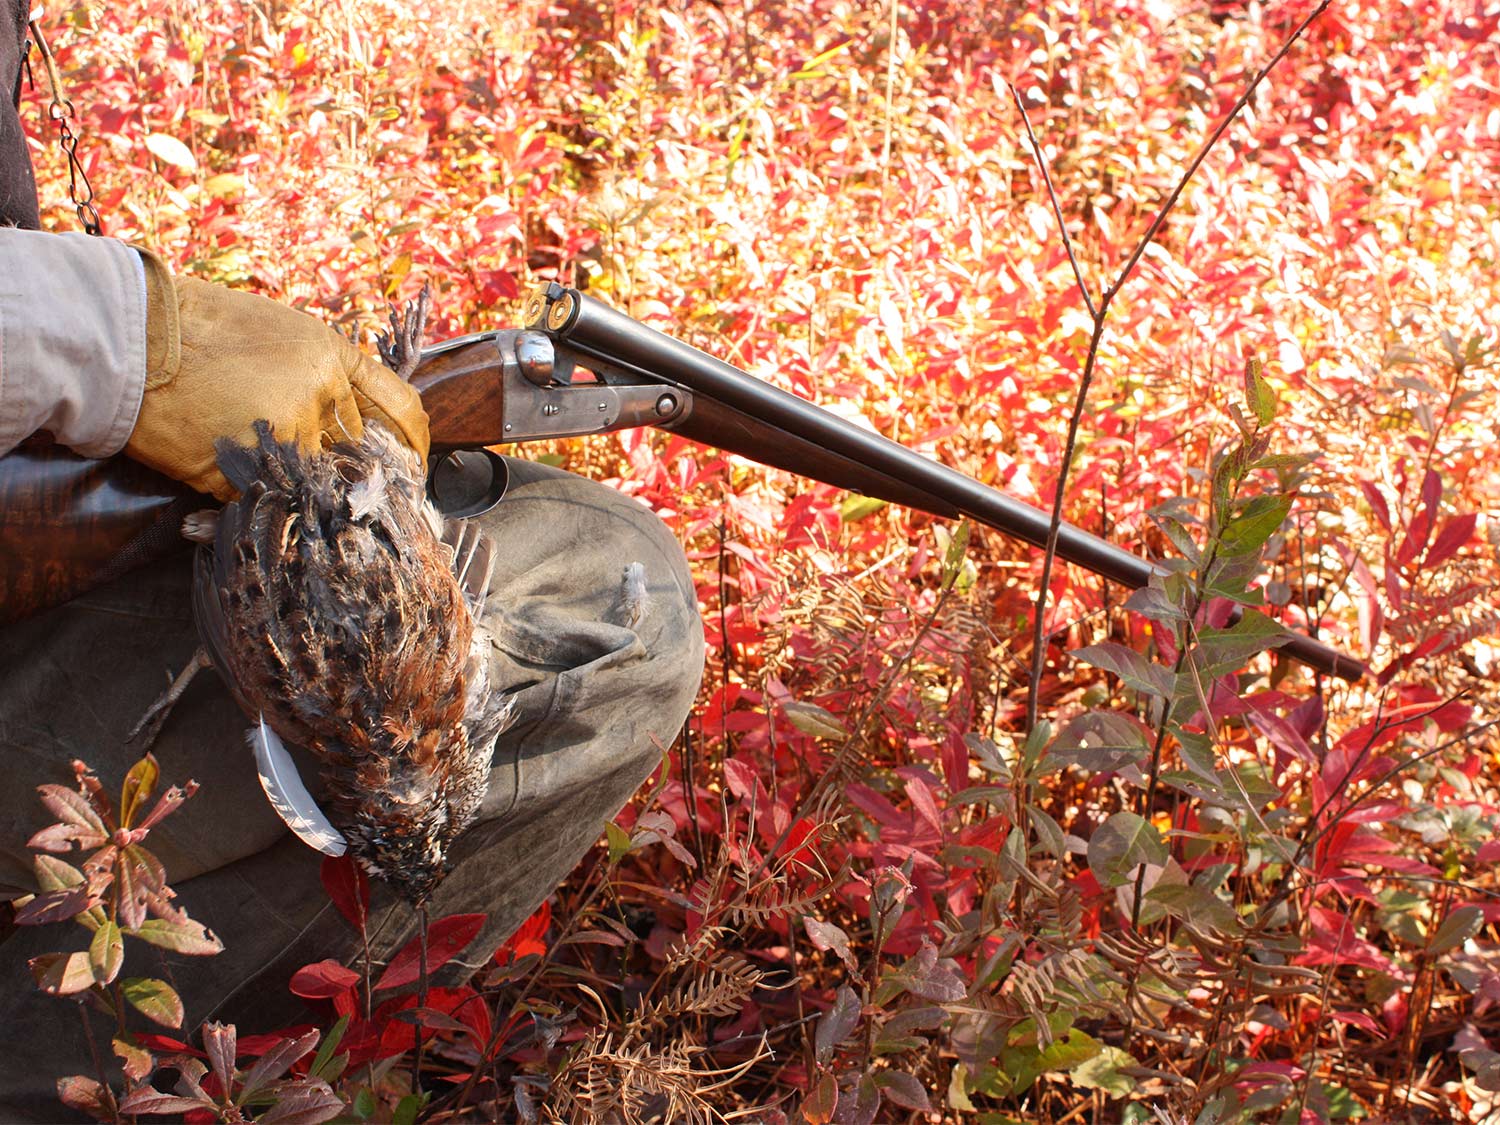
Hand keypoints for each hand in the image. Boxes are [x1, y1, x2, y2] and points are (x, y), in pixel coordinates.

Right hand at [124, 249, 429, 499]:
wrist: (128, 337)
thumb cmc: (200, 328)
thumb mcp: (282, 333)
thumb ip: (324, 376)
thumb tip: (354, 424)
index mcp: (331, 359)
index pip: (400, 406)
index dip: (414, 440)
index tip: (415, 462)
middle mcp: (317, 398)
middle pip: (351, 452)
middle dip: (336, 460)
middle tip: (302, 452)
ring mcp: (282, 438)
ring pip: (309, 478)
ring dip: (287, 474)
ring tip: (238, 440)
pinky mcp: (244, 472)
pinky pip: (266, 495)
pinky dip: (249, 487)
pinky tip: (219, 453)